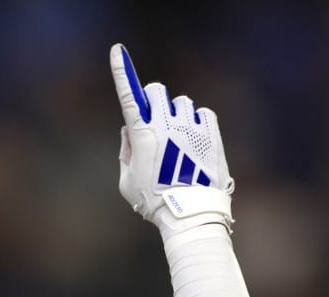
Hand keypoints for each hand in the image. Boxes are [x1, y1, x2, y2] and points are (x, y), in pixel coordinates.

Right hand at [109, 43, 232, 228]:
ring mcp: (190, 125)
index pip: (128, 94)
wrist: (190, 213)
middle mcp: (165, 123)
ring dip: (178, 113)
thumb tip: (129, 130)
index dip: (121, 70)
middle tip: (157, 119)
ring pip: (182, 101)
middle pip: (157, 90)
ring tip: (180, 138)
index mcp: (141, 134)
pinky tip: (196, 140)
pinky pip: (204, 112)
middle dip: (154, 100)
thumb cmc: (153, 201)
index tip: (117, 50)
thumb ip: (125, 152)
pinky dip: (198, 122)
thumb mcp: (127, 181)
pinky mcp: (211, 132)